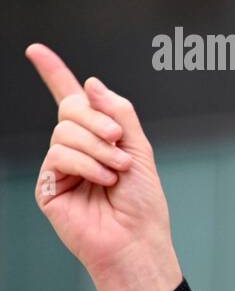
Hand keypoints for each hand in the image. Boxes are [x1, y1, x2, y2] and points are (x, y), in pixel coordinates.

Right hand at [28, 43, 182, 290]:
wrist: (136, 240)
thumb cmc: (143, 202)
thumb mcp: (139, 149)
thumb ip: (118, 113)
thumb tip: (90, 83)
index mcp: (98, 138)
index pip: (71, 100)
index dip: (54, 73)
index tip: (36, 50)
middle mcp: (76, 150)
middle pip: (71, 112)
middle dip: (99, 123)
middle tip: (120, 144)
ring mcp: (59, 168)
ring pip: (64, 132)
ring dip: (97, 148)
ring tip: (116, 172)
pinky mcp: (48, 186)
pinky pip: (59, 156)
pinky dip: (86, 164)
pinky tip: (102, 181)